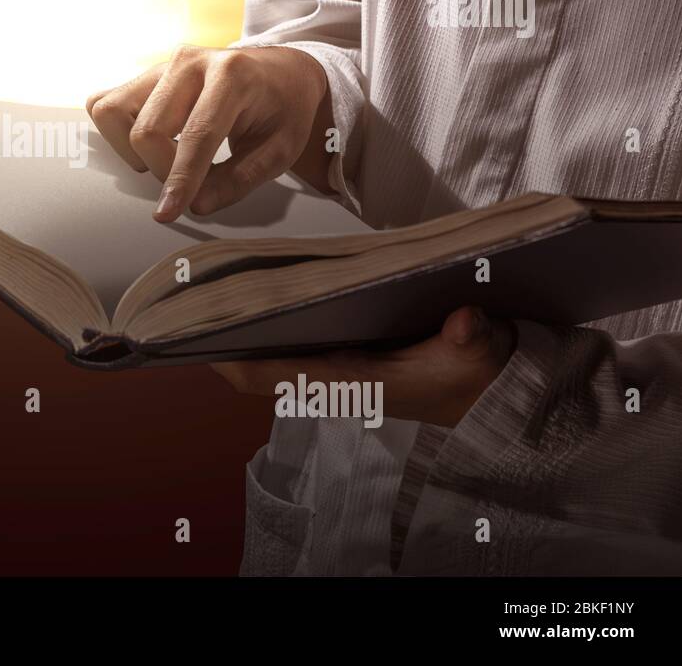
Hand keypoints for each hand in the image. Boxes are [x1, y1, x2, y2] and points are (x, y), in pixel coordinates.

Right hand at [86, 44, 331, 222]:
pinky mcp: (144, 74)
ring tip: (166, 157)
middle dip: (161, 169)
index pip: (197, 136)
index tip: (167, 213)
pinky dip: (117, 132)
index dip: (180, 180)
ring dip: (132, 150)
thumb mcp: (280, 150)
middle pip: (147, 130)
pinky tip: (152, 142)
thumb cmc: (283, 108)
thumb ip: (238, 181)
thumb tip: (196, 205)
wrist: (280, 70)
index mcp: (233, 75)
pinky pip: (105, 104)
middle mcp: (190, 62)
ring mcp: (162, 64)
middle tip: (190, 179)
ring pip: (113, 113)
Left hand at [210, 307, 516, 427]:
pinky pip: (292, 342)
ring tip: (211, 286)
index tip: (194, 337)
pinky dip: (272, 321)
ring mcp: (336, 370)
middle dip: (225, 335)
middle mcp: (333, 379)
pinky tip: (260, 289)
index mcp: (351, 382)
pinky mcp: (345, 358)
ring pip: (271, 352)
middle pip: (258, 364)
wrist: (491, 394)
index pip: (274, 377)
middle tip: (190, 295)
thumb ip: (474, 340)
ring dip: (244, 327)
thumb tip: (464, 323)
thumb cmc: (476, 378)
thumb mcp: (482, 356)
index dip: (231, 361)